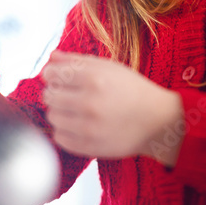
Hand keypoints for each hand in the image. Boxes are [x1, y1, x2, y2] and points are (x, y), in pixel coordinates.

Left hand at [41, 50, 184, 164]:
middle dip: (54, 92)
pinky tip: (77, 125)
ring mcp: (88, 127)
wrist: (157, 121)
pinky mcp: (89, 147)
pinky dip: (64, 131)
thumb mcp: (109, 67)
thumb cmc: (133, 90)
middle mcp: (89, 103)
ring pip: (52, 117)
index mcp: (94, 78)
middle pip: (48, 96)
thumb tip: (51, 58)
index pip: (52, 74)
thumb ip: (77, 61)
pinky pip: (59, 138)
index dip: (51, 74)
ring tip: (74, 110)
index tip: (56, 76)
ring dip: (59, 112)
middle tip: (67, 93)